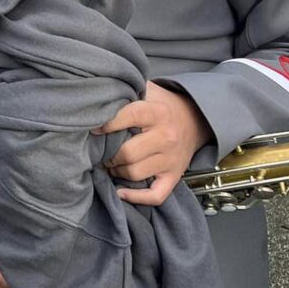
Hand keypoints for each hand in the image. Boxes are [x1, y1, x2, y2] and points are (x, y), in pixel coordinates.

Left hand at [95, 82, 213, 206]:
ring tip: (109, 164)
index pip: (129, 116)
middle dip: (108, 154)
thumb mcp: (147, 90)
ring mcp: (171, 159)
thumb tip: (96, 95)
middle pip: (128, 153)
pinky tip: (120, 192)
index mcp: (157, 112)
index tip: (93, 129)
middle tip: (100, 151)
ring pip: (135, 173)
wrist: (194, 118)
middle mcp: (166, 137)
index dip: (107, 124)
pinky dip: (137, 198)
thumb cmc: (161, 104)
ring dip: (116, 172)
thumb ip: (126, 89)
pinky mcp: (174, 176)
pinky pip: (156, 195)